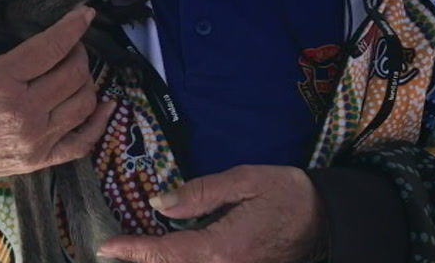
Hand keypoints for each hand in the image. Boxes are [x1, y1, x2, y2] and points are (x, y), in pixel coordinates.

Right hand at [0, 0, 116, 186]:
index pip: (52, 47)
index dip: (74, 26)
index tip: (86, 13)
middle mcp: (20, 111)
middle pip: (74, 73)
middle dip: (79, 53)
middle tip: (70, 46)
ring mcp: (32, 140)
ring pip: (83, 103)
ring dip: (86, 81)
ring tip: (73, 70)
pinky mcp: (38, 160)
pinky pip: (83, 142)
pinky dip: (99, 122)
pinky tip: (104, 104)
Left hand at [98, 165, 325, 262]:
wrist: (328, 222)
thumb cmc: (287, 195)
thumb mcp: (245, 181)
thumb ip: (201, 193)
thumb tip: (159, 202)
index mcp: (222, 248)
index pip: (167, 252)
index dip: (134, 250)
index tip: (106, 246)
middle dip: (142, 261)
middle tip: (114, 249)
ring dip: (160, 261)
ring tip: (135, 250)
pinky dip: (179, 261)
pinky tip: (167, 253)